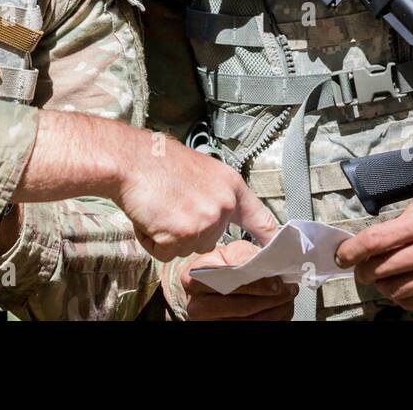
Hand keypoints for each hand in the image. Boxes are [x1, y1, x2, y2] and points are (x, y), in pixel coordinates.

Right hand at [111, 136, 279, 261]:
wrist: (131, 160)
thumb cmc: (157, 162)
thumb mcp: (201, 171)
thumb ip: (214, 197)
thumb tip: (214, 220)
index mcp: (231, 186)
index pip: (260, 218)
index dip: (269, 239)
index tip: (281, 252)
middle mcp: (223, 205)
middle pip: (210, 239)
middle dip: (188, 230)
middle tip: (169, 205)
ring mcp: (205, 221)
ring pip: (186, 248)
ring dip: (167, 235)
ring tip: (156, 207)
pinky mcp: (183, 235)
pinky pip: (166, 252)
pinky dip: (153, 240)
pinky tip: (148, 217)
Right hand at [178, 241, 296, 319]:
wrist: (207, 287)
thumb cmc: (218, 268)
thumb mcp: (226, 253)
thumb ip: (243, 256)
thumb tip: (265, 263)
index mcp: (194, 279)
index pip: (226, 282)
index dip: (254, 284)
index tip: (275, 283)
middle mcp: (196, 305)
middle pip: (240, 307)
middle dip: (270, 298)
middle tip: (288, 289)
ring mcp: (208, 323)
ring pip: (250, 321)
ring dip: (275, 310)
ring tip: (288, 297)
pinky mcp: (220, 330)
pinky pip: (251, 328)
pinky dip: (272, 318)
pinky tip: (280, 308)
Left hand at [335, 198, 412, 310]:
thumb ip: (400, 223)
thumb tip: (371, 240)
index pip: (376, 241)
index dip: (352, 251)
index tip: (342, 255)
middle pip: (381, 268)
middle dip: (363, 270)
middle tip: (361, 267)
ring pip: (394, 289)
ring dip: (381, 284)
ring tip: (382, 276)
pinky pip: (412, 303)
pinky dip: (400, 296)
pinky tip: (402, 285)